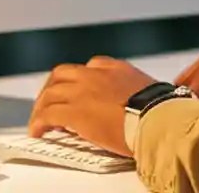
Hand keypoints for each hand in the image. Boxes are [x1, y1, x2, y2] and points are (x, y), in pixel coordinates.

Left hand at [28, 56, 155, 156]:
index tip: (78, 92)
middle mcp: (96, 74)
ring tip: (40, 121)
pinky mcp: (74, 111)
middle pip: (62, 74)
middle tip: (49, 103)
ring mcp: (82, 91)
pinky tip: (38, 132)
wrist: (158, 120)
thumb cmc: (160, 111)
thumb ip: (135, 94)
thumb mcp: (150, 92)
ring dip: (42, 106)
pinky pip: (47, 115)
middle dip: (52, 88)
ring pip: (50, 93)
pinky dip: (39, 123)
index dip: (79, 80)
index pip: (90, 67)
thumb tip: (134, 107)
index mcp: (116, 68)